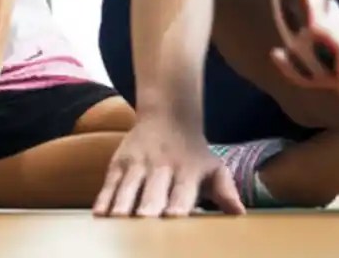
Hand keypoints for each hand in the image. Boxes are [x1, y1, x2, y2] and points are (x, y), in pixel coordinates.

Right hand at [93, 113, 243, 217]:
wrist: (167, 116)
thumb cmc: (193, 152)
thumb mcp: (214, 166)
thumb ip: (225, 190)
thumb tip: (239, 213)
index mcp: (186, 170)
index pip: (181, 190)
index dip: (177, 204)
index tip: (173, 217)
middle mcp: (160, 166)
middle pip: (151, 191)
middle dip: (147, 207)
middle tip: (144, 223)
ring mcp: (136, 163)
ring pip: (126, 187)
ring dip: (122, 205)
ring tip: (118, 221)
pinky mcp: (117, 162)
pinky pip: (109, 183)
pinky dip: (104, 198)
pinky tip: (99, 215)